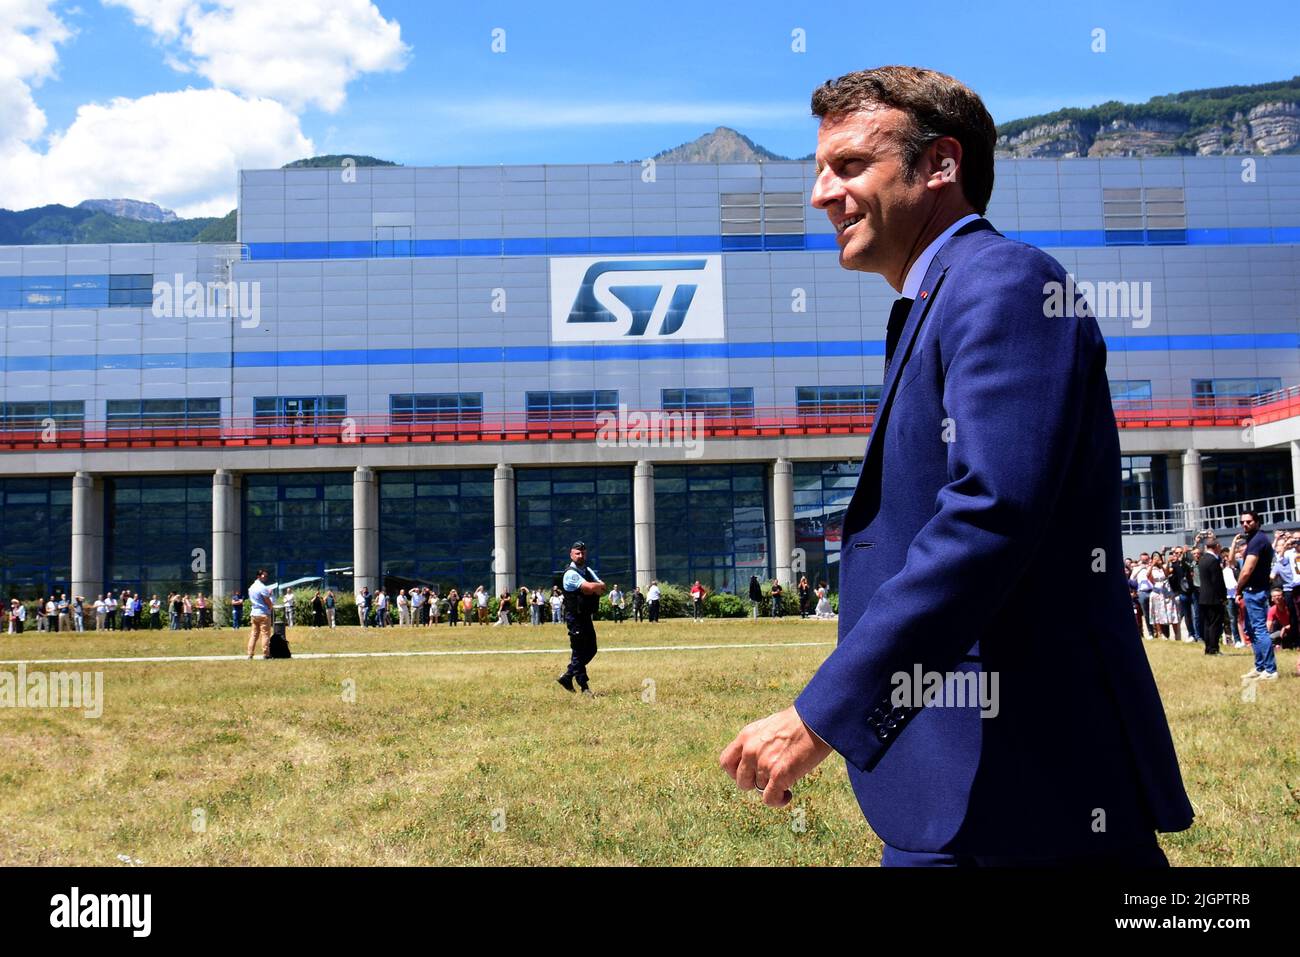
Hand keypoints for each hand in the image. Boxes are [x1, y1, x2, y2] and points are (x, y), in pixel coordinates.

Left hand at [719, 705, 833, 807]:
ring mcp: (763, 763)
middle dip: (755, 783)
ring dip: (772, 789)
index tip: (749, 774)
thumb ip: (757, 742)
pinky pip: (770, 799)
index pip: (726, 762)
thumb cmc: (798, 722)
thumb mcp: (768, 726)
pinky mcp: (779, 774)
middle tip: (770, 779)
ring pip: (759, 790)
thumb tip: (756, 760)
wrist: (816, 719)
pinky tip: (788, 795)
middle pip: (741, 781)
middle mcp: (750, 750)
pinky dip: (778, 801)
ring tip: (786, 782)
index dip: (735, 772)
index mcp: (746, 736)